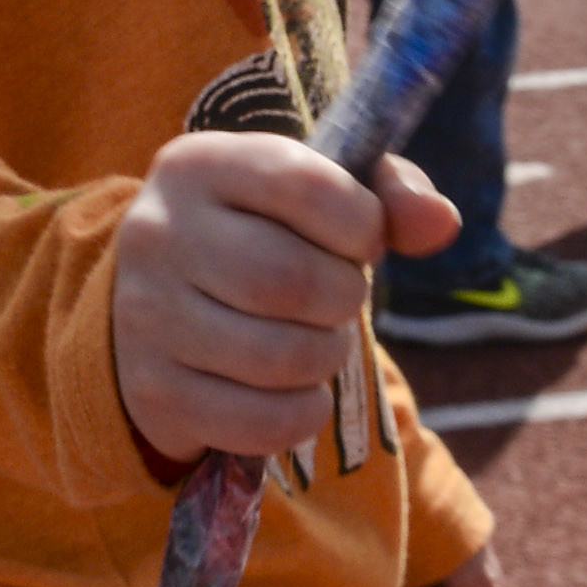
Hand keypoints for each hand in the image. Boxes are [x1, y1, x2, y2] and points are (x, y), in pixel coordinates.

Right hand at [113, 134, 455, 463]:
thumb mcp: (310, 196)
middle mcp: (157, 232)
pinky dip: (302, 413)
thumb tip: (441, 222)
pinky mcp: (153, 391)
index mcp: (198, 165)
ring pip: (279, 357)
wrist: (160, 307)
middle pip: (290, 280)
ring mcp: (145, 316)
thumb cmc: (257, 237)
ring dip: (326, 357)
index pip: (309, 186)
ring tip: (314, 340)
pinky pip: (260, 421)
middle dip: (343, 298)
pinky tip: (295, 391)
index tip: (357, 240)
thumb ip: (386, 197)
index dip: (361, 224)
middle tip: (337, 299)